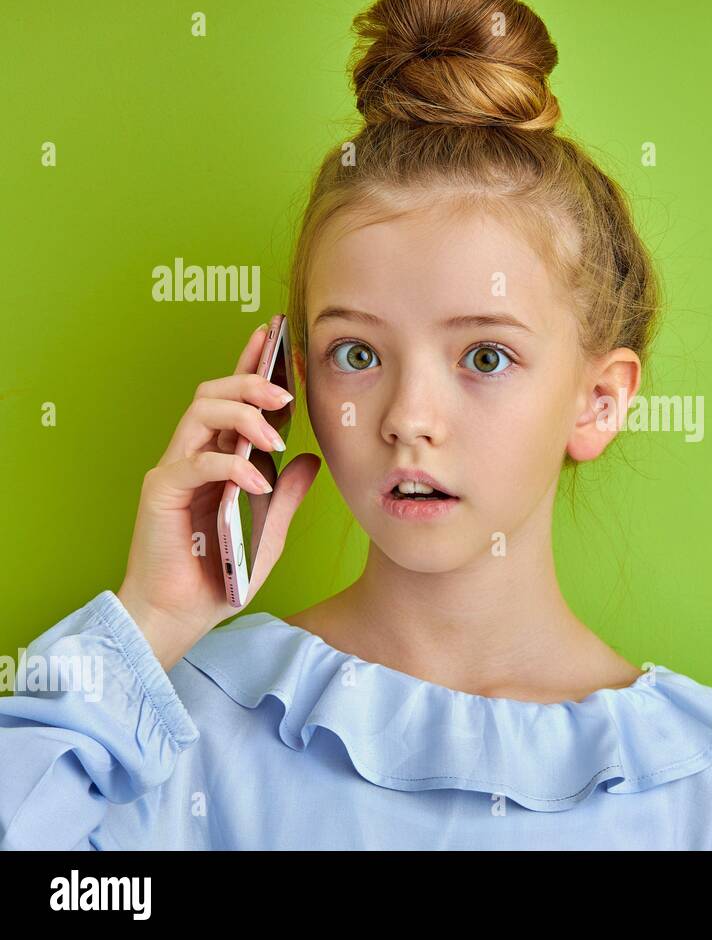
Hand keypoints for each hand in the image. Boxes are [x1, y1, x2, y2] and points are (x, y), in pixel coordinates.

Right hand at [116, 323, 320, 669]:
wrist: (182, 615)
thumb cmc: (222, 574)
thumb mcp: (269, 531)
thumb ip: (288, 495)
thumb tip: (309, 457)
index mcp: (220, 457)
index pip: (236, 400)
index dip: (254, 364)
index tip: (277, 335)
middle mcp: (194, 455)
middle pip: (214, 391)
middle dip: (251, 380)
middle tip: (287, 393)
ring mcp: (175, 469)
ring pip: (201, 413)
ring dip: (242, 414)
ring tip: (275, 435)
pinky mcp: (162, 492)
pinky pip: (195, 462)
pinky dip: (230, 464)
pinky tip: (256, 480)